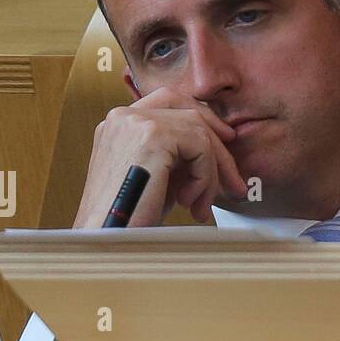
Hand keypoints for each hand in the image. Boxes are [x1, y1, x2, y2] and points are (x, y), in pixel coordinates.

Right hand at [73, 86, 249, 227]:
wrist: (104, 238)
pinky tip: (189, 202)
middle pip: (189, 111)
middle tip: (235, 181)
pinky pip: (200, 146)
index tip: (225, 141)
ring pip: (199, 131)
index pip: (170, 101)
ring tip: (201, 206)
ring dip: (211, 171)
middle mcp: (124, 116)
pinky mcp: (151, 135)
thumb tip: (216, 155)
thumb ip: (178, 160)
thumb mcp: (156, 181)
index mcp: (121, 124)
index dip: (202, 119)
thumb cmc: (127, 219)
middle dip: (218, 146)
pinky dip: (204, 177)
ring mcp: (135, 121)